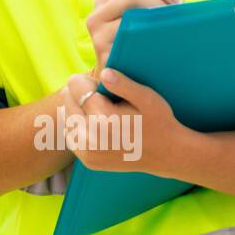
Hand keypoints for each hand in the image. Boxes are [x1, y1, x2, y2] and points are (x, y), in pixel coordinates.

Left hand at [61, 68, 187, 174]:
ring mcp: (87, 152)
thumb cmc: (158, 120)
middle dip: (82, 94)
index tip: (102, 85)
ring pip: (68, 117)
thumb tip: (103, 73)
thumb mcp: (147, 97)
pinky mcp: (87, 160)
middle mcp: (91, 138)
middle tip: (105, 100)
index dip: (87, 80)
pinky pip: (72, 134)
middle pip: (68, 100)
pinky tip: (100, 126)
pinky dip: (81, 127)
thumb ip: (123, 84)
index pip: (75, 85)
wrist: (167, 154)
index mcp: (104, 119)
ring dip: (79, 110)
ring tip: (104, 113)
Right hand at [86, 0, 181, 73]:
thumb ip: (150, 4)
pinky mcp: (105, 55)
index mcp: (104, 2)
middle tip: (177, 15)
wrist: (123, 84)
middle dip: (158, 1)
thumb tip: (179, 2)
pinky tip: (165, 46)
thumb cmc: (139, 47)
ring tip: (171, 30)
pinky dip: (152, 40)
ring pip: (131, 15)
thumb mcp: (138, 21)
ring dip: (156, 19)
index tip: (179, 0)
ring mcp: (97, 36)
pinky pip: (131, 40)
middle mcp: (95, 16)